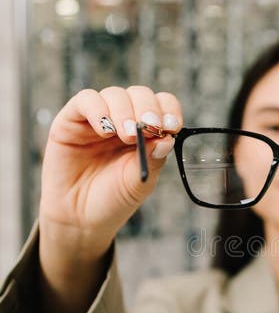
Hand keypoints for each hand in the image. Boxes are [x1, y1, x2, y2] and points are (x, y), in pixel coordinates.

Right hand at [39, 86, 181, 254]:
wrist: (79, 218)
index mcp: (146, 132)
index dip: (169, 110)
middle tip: (150, 126)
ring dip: (125, 111)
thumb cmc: (112, 200)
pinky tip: (104, 130)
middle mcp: (123, 120)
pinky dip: (99, 110)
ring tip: (127, 136)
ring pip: (115, 94)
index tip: (172, 126)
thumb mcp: (139, 182)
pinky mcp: (71, 120)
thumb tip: (168, 138)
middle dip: (148, 108)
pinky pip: (86, 100)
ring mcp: (98, 118)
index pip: (162, 105)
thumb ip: (153, 159)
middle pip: (140, 94)